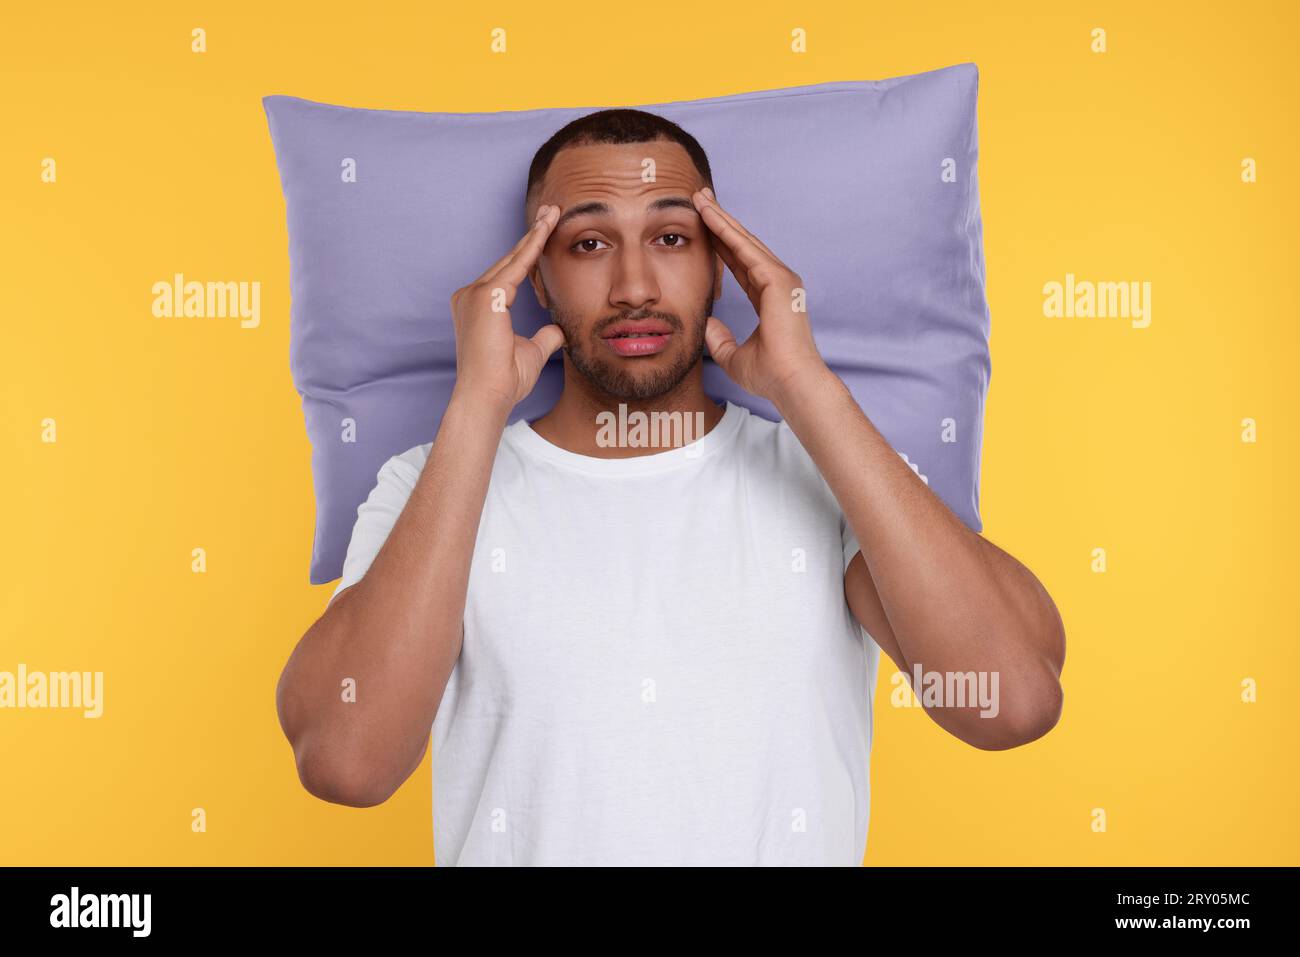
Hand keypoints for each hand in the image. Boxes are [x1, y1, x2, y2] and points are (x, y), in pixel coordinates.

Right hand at [450, 204, 565, 412]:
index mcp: (478, 307)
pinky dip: (532, 246)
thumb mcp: (530, 353)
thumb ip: (544, 337)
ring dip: (535, 234)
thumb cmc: (503, 381)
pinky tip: (547, 229)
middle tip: (551, 210)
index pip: (509, 273)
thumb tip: (559, 330)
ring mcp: (474, 294)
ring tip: (554, 212)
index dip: (527, 252)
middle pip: (508, 259)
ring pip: (512, 258)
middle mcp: (471, 295)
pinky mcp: (484, 296)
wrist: (487, 396)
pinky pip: (515, 265)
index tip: (544, 231)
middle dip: (532, 234)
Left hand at [691, 187, 829, 402]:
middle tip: (700, 198)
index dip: (720, 244)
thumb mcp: (733, 356)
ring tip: (699, 198)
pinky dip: (727, 231)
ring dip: (721, 219)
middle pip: (743, 245)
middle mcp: (778, 284)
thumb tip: (705, 323)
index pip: (739, 264)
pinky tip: (709, 215)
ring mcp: (781, 279)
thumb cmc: (770, 376)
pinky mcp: (779, 280)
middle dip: (720, 221)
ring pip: (744, 241)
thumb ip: (719, 339)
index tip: (703, 226)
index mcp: (770, 298)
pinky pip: (746, 249)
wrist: (791, 384)